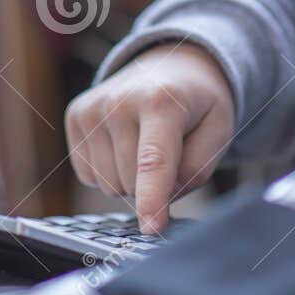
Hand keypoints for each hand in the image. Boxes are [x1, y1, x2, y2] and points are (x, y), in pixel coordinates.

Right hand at [65, 42, 234, 233]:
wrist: (170, 64)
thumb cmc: (197, 105)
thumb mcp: (218, 131)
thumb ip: (195, 170)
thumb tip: (157, 203)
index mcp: (163, 100)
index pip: (154, 161)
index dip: (153, 200)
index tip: (151, 229)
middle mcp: (120, 101)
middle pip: (131, 182)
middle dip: (153, 185)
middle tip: (169, 151)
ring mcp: (93, 108)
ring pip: (108, 184)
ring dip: (130, 179)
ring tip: (146, 143)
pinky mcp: (76, 116)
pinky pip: (89, 176)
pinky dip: (109, 171)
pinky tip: (124, 143)